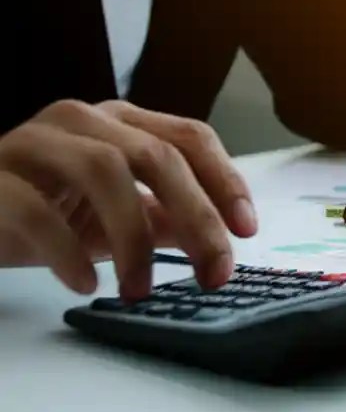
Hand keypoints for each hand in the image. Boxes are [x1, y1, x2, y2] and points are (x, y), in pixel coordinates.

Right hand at [0, 100, 256, 298]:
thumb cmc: (39, 210)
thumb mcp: (111, 216)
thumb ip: (163, 219)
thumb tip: (219, 239)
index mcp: (119, 123)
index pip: (191, 137)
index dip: (226, 181)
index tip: (247, 230)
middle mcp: (80, 121)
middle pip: (157, 156)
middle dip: (196, 217)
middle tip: (214, 273)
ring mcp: (32, 143)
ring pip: (103, 170)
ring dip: (134, 237)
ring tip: (140, 290)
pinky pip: (36, 210)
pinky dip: (67, 251)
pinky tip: (85, 283)